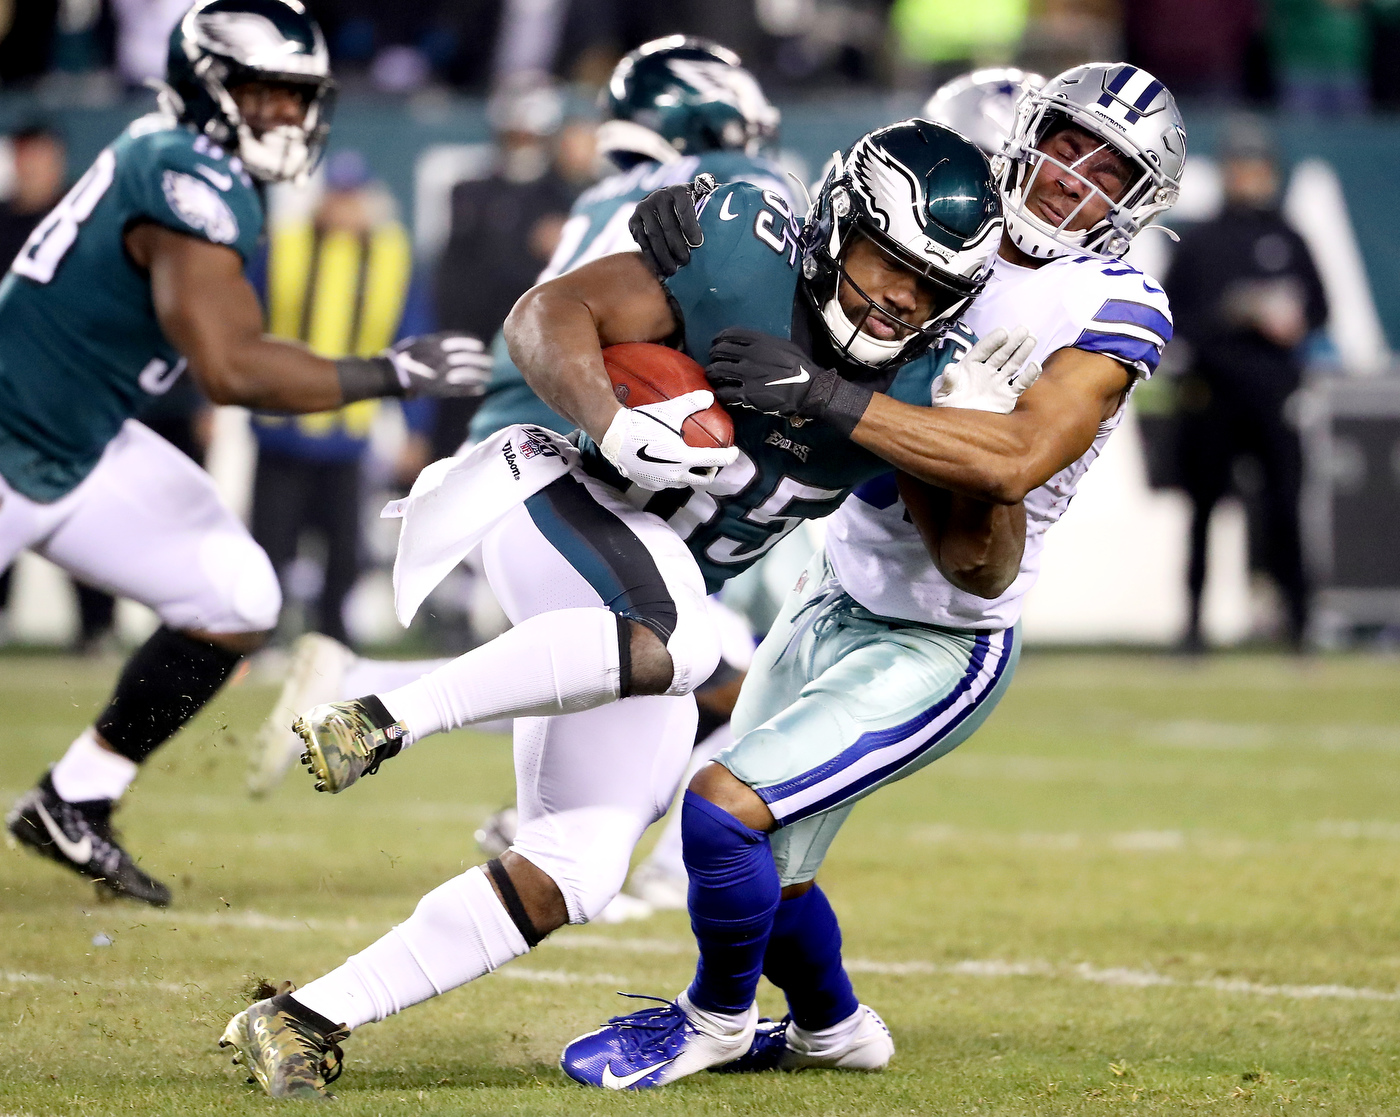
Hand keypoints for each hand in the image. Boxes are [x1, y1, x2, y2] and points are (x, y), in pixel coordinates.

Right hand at [386, 333, 491, 397]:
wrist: (390, 374)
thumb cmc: (402, 357)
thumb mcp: (418, 343)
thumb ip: (435, 343)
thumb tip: (449, 344)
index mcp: (434, 344)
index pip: (460, 341)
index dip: (472, 343)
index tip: (480, 345)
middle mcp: (440, 358)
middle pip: (467, 358)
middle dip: (481, 360)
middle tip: (490, 361)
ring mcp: (440, 373)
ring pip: (467, 374)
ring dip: (480, 374)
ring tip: (488, 375)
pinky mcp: (439, 389)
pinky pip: (460, 389)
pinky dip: (472, 389)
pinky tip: (481, 388)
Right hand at [599, 389, 738, 490]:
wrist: (614, 436)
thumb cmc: (642, 423)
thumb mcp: (669, 411)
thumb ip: (691, 403)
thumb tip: (709, 396)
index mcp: (684, 459)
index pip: (715, 461)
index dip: (728, 456)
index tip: (733, 452)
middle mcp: (676, 475)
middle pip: (703, 480)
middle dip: (711, 472)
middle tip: (712, 462)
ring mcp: (661, 482)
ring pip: (684, 484)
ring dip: (691, 476)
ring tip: (691, 465)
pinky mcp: (649, 484)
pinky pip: (666, 484)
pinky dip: (672, 477)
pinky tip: (669, 467)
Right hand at [628, 174, 715, 277]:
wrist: (662, 203)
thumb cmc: (692, 206)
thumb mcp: (703, 199)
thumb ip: (716, 202)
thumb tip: (739, 206)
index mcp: (678, 190)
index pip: (684, 207)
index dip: (691, 225)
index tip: (698, 243)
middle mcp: (658, 196)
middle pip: (668, 225)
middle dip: (677, 246)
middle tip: (686, 262)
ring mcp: (643, 208)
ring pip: (654, 236)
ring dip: (664, 255)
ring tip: (673, 270)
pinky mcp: (633, 221)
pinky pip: (642, 242)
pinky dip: (652, 257)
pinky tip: (661, 269)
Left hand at [707, 327, 874, 436]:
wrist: (809, 389)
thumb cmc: (800, 367)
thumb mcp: (783, 346)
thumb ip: (764, 343)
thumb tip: (751, 344)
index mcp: (759, 341)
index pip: (729, 335)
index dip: (718, 340)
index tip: (716, 344)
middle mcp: (750, 355)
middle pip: (720, 352)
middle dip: (714, 356)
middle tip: (714, 362)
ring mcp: (747, 375)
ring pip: (717, 371)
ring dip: (712, 374)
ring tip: (713, 377)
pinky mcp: (747, 394)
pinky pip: (725, 392)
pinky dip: (720, 393)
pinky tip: (722, 394)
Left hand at [933, 326, 1040, 413]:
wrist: (955, 426)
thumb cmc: (946, 405)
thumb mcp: (941, 393)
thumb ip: (947, 381)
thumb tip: (950, 369)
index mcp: (969, 366)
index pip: (983, 350)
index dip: (993, 341)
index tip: (1003, 331)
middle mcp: (986, 371)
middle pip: (1001, 353)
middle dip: (1012, 341)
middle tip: (1024, 329)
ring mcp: (997, 382)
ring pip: (1013, 364)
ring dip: (1022, 352)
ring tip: (1032, 339)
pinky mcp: (1007, 396)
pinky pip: (1020, 384)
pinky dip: (1029, 376)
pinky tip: (1035, 365)